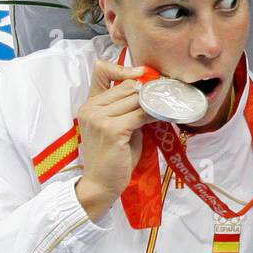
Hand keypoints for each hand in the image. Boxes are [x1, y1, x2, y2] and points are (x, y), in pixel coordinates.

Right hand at [74, 60, 152, 221]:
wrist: (101, 185)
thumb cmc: (112, 156)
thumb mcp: (116, 125)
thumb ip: (126, 107)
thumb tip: (152, 90)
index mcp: (89, 104)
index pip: (102, 70)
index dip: (123, 68)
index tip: (143, 73)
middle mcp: (91, 108)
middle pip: (127, 86)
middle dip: (147, 91)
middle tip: (163, 94)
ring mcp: (100, 118)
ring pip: (136, 99)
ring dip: (153, 103)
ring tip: (164, 107)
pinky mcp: (113, 130)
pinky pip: (141, 114)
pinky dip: (154, 114)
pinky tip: (161, 117)